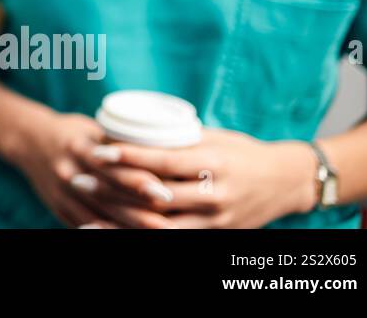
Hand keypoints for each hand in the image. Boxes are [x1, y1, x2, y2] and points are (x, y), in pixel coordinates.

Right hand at [13, 111, 173, 228]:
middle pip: (106, 196)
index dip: (138, 180)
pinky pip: (85, 224)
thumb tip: (161, 150)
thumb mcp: (91, 129)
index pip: (111, 167)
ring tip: (155, 232)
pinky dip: (107, 231)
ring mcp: (61, 193)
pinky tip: (127, 235)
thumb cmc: (71, 132)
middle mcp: (68, 171)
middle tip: (166, 222)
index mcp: (77, 147)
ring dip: (126, 226)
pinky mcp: (58, 208)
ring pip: (97, 215)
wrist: (28, 140)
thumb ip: (118, 142)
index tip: (164, 191)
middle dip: (138, 211)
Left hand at [71, 127, 316, 227]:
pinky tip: (116, 231)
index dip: (129, 157)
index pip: (164, 161)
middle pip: (156, 196)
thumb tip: (130, 128)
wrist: (286, 182)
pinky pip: (173, 238)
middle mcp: (215, 194)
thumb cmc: (243, 151)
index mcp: (214, 162)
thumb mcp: (212, 137)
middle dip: (114, 188)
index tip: (98, 151)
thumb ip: (176, 139)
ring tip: (86, 213)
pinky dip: (142, 235)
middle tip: (79, 178)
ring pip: (161, 225)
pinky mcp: (216, 234)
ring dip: (120, 219)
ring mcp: (216, 219)